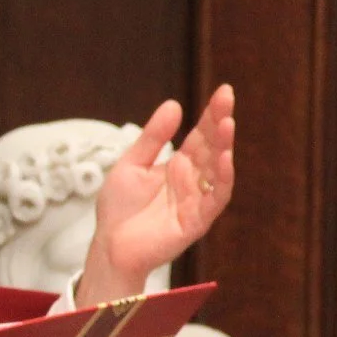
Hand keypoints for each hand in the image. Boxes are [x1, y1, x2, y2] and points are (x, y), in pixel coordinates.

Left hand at [78, 84, 235, 307]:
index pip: (201, 135)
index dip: (212, 114)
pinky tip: (225, 159)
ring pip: (218, 170)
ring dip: (224, 147)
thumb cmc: (119, 208)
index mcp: (178, 165)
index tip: (223, 92)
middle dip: (220, 123)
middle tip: (227, 100)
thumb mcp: (132, 163)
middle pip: (212, 147)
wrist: (110, 245)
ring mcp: (196, 199)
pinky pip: (215, 199)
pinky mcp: (196, 221)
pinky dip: (223, 180)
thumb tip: (174, 104)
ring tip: (226, 123)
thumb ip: (152, 137)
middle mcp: (192, 180)